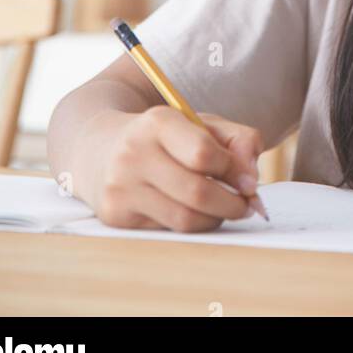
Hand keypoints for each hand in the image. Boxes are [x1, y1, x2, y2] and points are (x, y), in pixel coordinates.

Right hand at [89, 107, 263, 231]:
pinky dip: (190, 225)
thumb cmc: (163, 138)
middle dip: (233, 203)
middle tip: (247, 205)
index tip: (248, 180)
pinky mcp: (115, 215)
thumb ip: (238, 139)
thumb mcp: (200, 124)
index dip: (234, 170)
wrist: (101, 149)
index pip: (204, 154)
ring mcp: (121, 187)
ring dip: (215, 219)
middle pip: (197, 192)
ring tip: (224, 209)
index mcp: (157, 122)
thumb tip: (251, 176)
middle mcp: (133, 153)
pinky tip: (193, 212)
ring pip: (184, 219)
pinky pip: (167, 230)